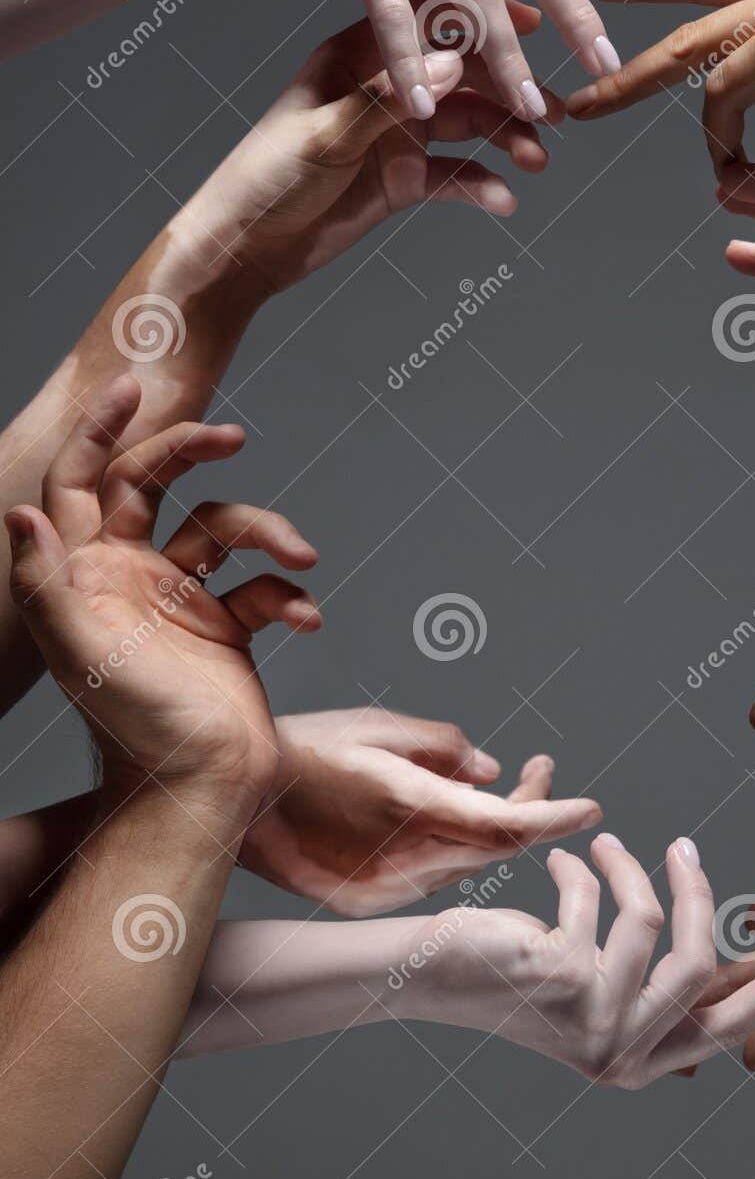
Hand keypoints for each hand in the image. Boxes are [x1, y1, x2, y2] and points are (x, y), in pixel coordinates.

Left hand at [5, 377, 320, 804]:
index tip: (134, 387)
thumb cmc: (137, 729)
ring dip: (267, 532)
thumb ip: (45, 581)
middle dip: (191, 452)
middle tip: (230, 437)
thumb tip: (23, 512)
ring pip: (223, 530)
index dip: (101, 431)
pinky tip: (302, 619)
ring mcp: (181, 601)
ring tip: (300, 557)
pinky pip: (263, 587)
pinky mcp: (228, 628)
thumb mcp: (79, 652)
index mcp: (86, 576)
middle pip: (154, 486)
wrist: (202, 792)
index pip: (82, 483)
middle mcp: (129, 579)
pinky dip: (288, 596)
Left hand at [179, 6, 558, 296]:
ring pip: (469, 126)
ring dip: (505, 139)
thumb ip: (387, 100)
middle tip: (551, 110)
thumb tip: (452, 62)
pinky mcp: (403, 180)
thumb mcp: (324, 134)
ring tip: (536, 158)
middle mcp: (386, 87)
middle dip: (509, 90)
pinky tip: (504, 200)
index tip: (534, 22)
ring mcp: (397, 134)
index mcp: (358, 56)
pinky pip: (456, 178)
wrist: (242, 248)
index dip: (483, 16)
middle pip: (463, 75)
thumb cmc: (264, 178)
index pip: (429, 18)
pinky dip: (482, 186)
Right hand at [243, 714, 601, 916]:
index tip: (592, 806)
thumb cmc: (304, 747)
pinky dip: (452, 846)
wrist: (227, 800)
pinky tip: (450, 815)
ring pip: (466, 862)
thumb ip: (446, 745)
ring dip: (492, 827)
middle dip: (529, 809)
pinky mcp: (367, 903)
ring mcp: (385, 889)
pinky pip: (431, 875)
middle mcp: (402, 857)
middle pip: (493, 845)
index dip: (554, 816)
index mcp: (409, 806)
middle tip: (543, 768)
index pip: (504, 824)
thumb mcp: (378, 725)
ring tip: (503, 783)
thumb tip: (496, 770)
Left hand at [400, 833, 754, 1086]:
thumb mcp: (598, 994)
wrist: (438, 978)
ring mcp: (595, 1023)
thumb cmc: (520, 978)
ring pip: (652, 925)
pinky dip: (585, 874)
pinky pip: (603, 905)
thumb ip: (654, 993)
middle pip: (702, 970)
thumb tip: (724, 969)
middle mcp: (623, 1058)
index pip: (727, 1029)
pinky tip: (563, 864)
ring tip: (604, 844)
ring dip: (630, 870)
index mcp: (641, 1067)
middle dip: (705, 903)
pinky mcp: (567, 981)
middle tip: (691, 849)